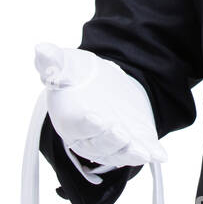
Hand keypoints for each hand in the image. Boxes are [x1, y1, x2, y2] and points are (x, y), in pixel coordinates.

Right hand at [34, 43, 165, 173]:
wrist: (100, 82)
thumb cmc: (77, 77)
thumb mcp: (65, 64)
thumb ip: (53, 61)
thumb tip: (42, 49)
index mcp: (69, 120)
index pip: (76, 127)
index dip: (86, 124)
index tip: (95, 117)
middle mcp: (89, 137)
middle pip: (98, 146)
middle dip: (110, 141)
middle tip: (121, 133)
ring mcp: (113, 141)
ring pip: (120, 153)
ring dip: (132, 153)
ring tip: (144, 152)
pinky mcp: (133, 140)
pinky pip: (142, 150)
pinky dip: (151, 154)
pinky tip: (160, 155)